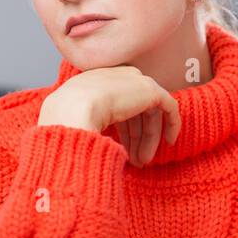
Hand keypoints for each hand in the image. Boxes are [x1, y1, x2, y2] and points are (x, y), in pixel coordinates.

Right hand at [38, 66, 180, 167]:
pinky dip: (172, 123)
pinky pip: (168, 105)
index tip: (124, 150)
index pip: (115, 103)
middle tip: (136, 161)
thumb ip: (90, 122)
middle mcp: (114, 76)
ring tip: (143, 161)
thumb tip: (99, 142)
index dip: (123, 129)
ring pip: (149, 111)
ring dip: (148, 138)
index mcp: (94, 80)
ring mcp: (133, 80)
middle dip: (136, 137)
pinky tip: (170, 141)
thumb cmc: (66, 120)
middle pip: (133, 109)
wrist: (72, 110)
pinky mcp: (150, 89)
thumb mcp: (75, 118)